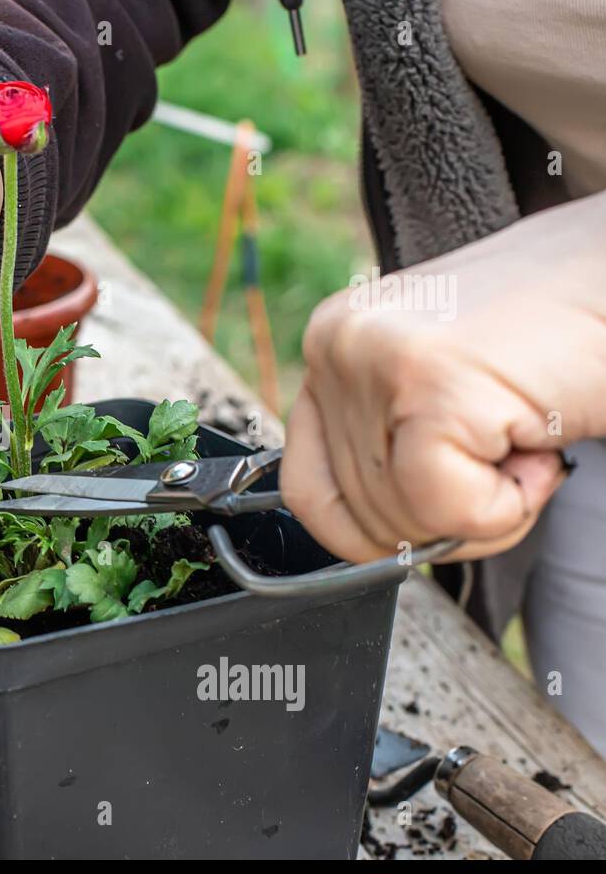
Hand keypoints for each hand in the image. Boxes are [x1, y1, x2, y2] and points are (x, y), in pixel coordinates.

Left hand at [282, 193, 605, 563]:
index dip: (379, 527)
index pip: (305, 490)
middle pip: (356, 516)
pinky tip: (538, 445)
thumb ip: (389, 444)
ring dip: (488, 507)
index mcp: (335, 344)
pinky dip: (508, 507)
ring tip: (527, 432)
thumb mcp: (446, 388)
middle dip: (447, 517)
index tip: (443, 501)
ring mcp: (375, 361)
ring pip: (402, 520)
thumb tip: (366, 540)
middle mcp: (337, 346)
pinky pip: (446, 510)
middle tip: (511, 454)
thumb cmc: (566, 333)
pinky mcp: (430, 383)